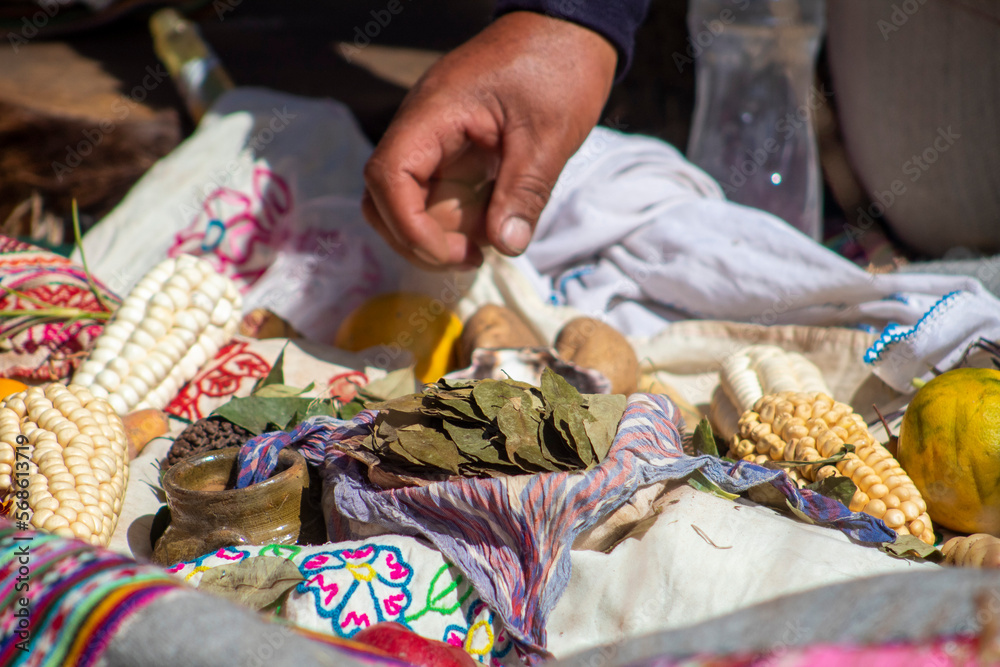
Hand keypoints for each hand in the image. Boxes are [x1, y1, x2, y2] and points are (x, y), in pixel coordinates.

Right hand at [362, 11, 616, 269]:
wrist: (568, 28)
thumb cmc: (558, 67)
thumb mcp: (550, 135)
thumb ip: (525, 191)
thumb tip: (506, 246)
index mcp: (433, 114)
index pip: (387, 177)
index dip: (409, 227)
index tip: (454, 252)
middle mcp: (422, 128)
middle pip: (383, 198)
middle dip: (417, 240)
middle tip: (470, 258)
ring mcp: (434, 141)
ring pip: (408, 203)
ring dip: (438, 235)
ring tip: (487, 245)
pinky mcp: (452, 151)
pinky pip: (437, 194)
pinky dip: (457, 220)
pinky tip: (492, 227)